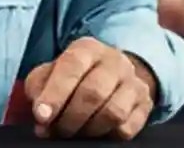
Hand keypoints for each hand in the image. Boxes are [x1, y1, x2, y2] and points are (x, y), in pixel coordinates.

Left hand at [24, 37, 156, 139]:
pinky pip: (127, 128)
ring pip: (113, 112)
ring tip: (76, 132)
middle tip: (56, 130)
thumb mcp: (51, 73)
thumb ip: (38, 87)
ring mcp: (133, 82)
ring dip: (89, 129)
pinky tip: (97, 132)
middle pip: (93, 92)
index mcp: (87, 48)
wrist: (112, 75)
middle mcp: (114, 61)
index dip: (55, 94)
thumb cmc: (74, 77)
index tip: (42, 116)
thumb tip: (41, 114)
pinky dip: (108, 135)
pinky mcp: (145, 104)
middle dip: (69, 118)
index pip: (72, 66)